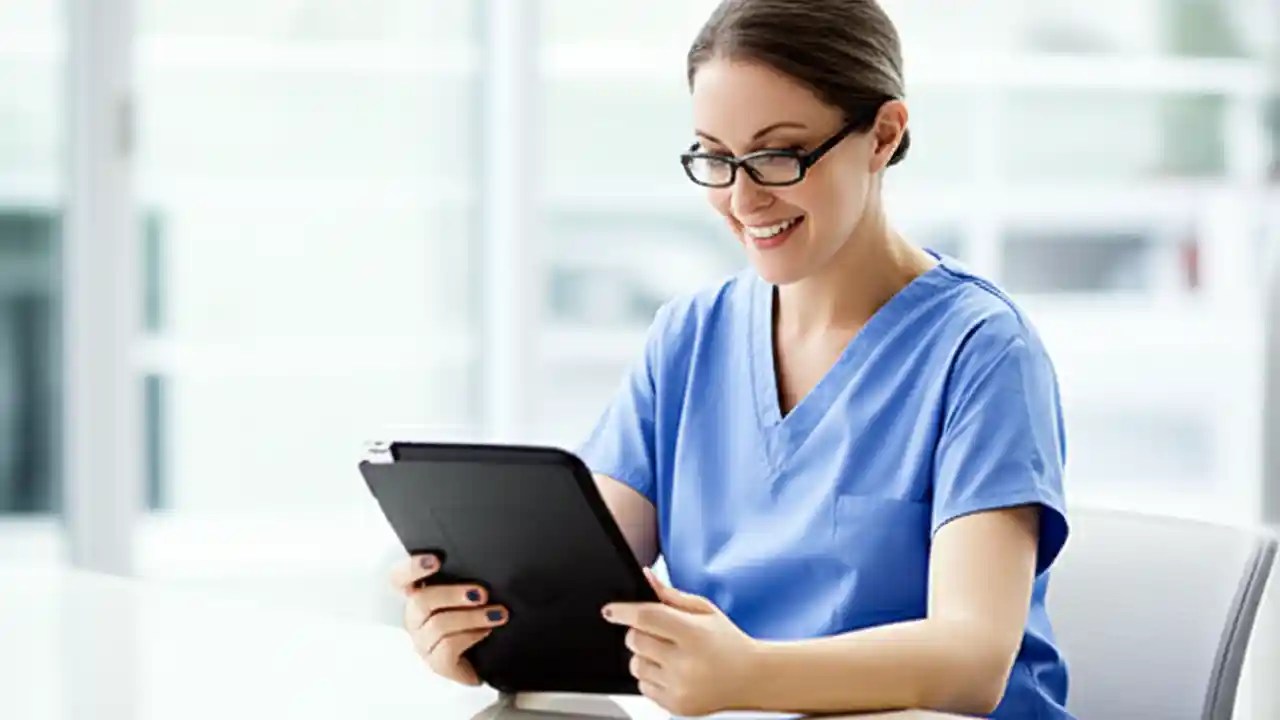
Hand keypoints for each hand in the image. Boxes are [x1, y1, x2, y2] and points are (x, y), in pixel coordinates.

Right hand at [390, 553, 508, 685]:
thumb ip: (464, 579)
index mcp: (419, 597)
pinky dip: (471, 636)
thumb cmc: (477, 619)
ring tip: (498, 613)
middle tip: (481, 593)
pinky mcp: (437, 664)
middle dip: (452, 594)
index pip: (399, 579)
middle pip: (419, 602)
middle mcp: (415, 620)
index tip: (436, 560)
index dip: (411, 568)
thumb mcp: (469, 595)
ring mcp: (424, 643)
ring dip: (472, 617)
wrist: (490, 657)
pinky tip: (488, 631)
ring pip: (438, 625)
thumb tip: (481, 562)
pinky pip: (448, 648)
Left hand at [602, 568, 760, 715]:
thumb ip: (671, 595)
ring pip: (635, 665)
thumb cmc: (728, 642)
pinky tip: (672, 671)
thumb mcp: (705, 610)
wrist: (751, 678)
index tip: (610, 610)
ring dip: (643, 656)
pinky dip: (650, 676)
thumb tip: (646, 577)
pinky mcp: (675, 704)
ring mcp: (679, 687)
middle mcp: (685, 663)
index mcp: (694, 634)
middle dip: (638, 632)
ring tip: (667, 653)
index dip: (623, 611)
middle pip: (636, 641)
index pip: (646, 618)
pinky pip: (642, 687)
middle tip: (658, 632)